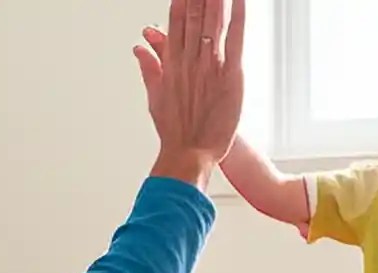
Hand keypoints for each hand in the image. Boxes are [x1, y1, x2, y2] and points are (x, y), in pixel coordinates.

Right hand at [135, 0, 245, 185]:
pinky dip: (237, 18)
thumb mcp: (156, 96)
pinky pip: (234, 41)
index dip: (182, 0)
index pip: (176, 21)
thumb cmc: (175, 130)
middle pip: (194, 16)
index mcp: (172, 63)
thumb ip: (149, 68)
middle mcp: (190, 60)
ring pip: (213, 22)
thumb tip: (139, 48)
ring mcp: (209, 66)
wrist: (189, 153)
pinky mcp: (230, 76)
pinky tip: (238, 0)